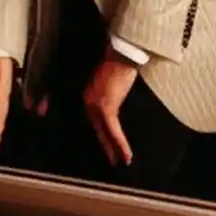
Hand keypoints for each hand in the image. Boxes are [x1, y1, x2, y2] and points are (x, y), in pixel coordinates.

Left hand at [83, 50, 138, 166]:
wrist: (121, 54)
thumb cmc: (118, 64)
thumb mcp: (110, 81)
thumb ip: (109, 92)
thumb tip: (114, 99)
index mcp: (89, 96)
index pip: (93, 120)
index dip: (101, 134)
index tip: (107, 145)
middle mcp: (88, 102)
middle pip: (97, 128)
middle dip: (105, 145)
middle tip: (112, 160)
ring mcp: (95, 104)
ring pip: (104, 131)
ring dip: (113, 148)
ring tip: (120, 161)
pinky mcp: (106, 106)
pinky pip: (112, 129)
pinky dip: (120, 143)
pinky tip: (127, 154)